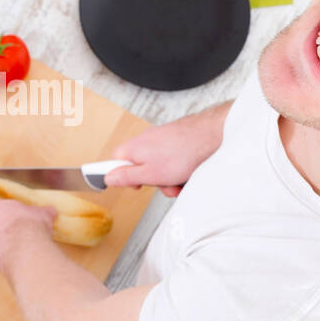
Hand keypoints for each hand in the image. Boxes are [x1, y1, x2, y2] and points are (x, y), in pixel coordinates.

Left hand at [0, 180, 56, 272]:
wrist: (28, 252)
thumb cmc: (29, 226)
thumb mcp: (40, 214)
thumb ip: (41, 213)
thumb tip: (50, 212)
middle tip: (11, 226)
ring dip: (6, 241)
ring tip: (25, 242)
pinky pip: (2, 254)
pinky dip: (11, 254)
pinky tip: (25, 254)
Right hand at [104, 101, 230, 196]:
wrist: (211, 135)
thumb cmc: (182, 153)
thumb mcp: (149, 174)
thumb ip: (126, 176)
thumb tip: (108, 177)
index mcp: (133, 148)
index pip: (115, 162)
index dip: (122, 176)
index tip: (132, 184)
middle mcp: (145, 141)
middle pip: (141, 167)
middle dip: (154, 181)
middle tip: (165, 184)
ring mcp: (162, 140)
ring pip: (159, 166)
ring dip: (170, 178)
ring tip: (182, 180)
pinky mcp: (176, 140)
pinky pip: (172, 160)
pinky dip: (180, 168)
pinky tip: (189, 171)